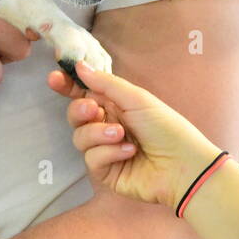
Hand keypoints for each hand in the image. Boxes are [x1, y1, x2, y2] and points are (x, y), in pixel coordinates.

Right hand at [47, 61, 222, 209]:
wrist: (184, 165)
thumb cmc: (167, 127)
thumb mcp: (137, 98)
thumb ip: (105, 83)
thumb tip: (79, 66)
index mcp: (115, 106)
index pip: (83, 94)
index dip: (67, 86)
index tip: (54, 79)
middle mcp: (107, 126)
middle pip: (75, 116)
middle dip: (80, 111)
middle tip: (93, 110)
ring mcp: (105, 151)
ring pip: (80, 138)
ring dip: (99, 134)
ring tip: (122, 135)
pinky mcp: (106, 173)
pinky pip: (92, 159)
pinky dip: (109, 153)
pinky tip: (130, 152)